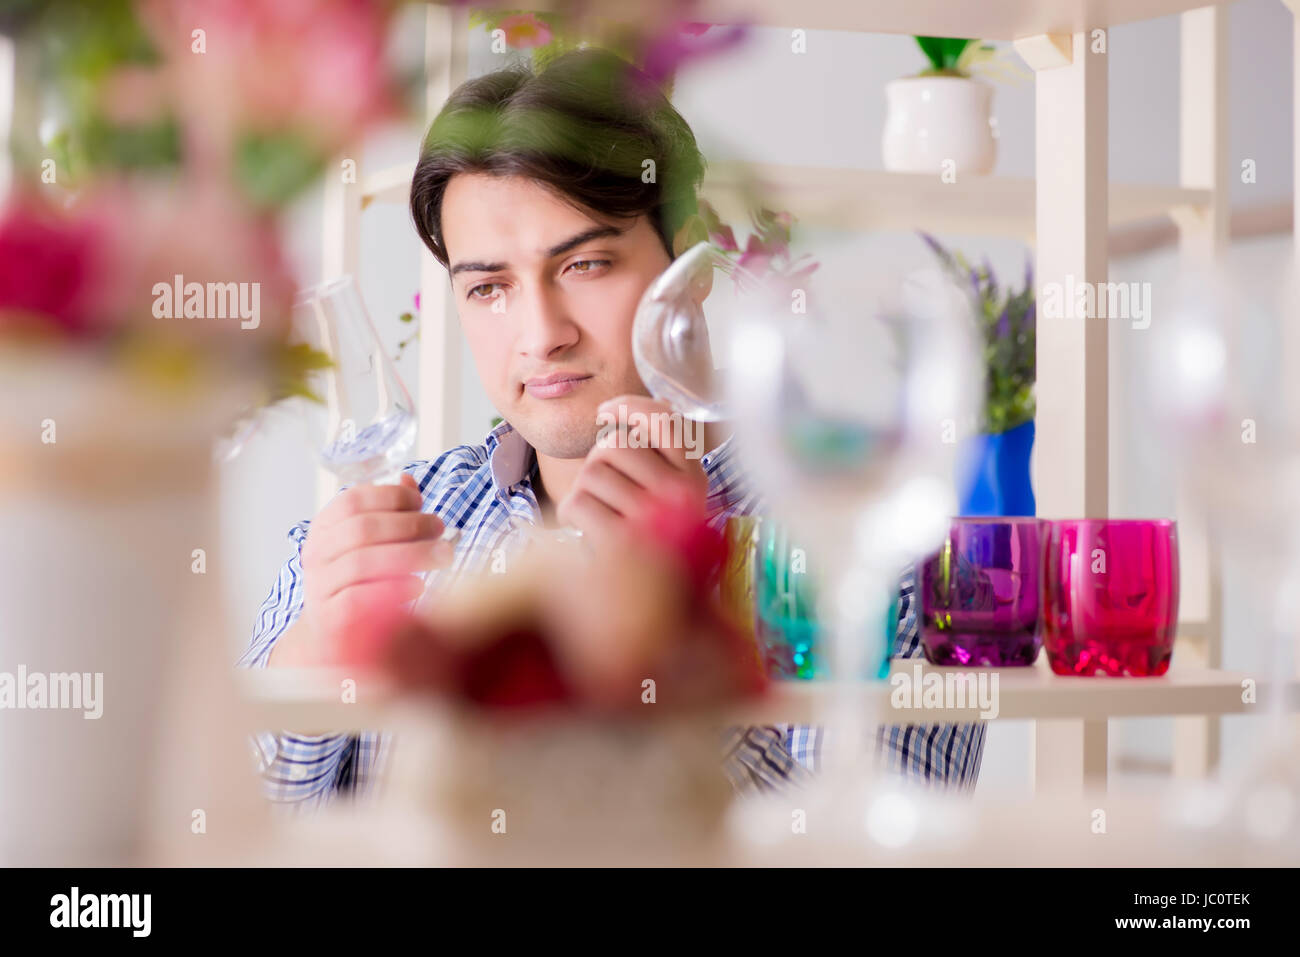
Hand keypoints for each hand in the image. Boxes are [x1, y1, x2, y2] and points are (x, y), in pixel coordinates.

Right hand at [270, 474, 453, 665]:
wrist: (333, 634)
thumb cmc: (361, 580)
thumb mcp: (371, 543)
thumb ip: (389, 512)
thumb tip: (407, 479)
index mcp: (325, 527)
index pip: (352, 500)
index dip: (390, 496)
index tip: (420, 501)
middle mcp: (317, 553)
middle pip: (362, 529)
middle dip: (409, 525)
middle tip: (441, 528)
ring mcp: (320, 586)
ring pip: (362, 562)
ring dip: (411, 555)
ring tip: (443, 555)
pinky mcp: (330, 619)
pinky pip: (359, 599)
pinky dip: (393, 590)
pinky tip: (419, 586)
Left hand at [555, 395, 708, 549]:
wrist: (646, 602)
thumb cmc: (647, 533)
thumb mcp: (665, 489)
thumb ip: (652, 446)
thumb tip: (612, 409)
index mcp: (694, 476)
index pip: (662, 418)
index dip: (628, 406)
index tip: (608, 412)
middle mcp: (681, 495)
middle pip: (614, 445)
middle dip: (599, 461)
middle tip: (606, 489)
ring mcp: (653, 518)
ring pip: (591, 472)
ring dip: (584, 490)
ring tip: (600, 513)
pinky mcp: (621, 543)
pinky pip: (577, 502)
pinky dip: (572, 513)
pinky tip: (587, 527)